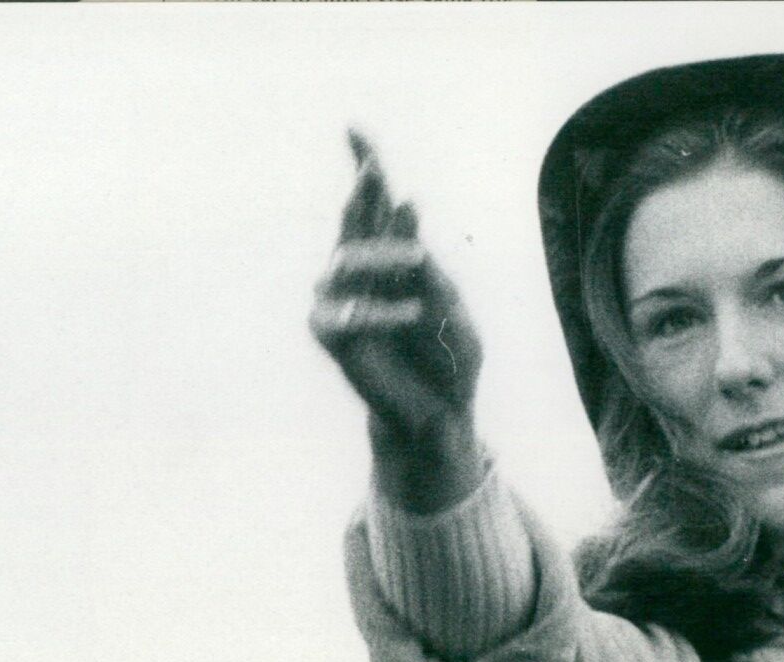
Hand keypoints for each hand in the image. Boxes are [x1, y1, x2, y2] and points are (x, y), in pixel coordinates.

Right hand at [310, 130, 482, 444]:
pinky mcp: (330, 333)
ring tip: (419, 263)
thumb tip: (407, 202)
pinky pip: (345, 310)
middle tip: (379, 172)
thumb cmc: (450, 356)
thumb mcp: (452, 303)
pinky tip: (409, 314)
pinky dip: (379, 308)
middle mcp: (364, 270)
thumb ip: (426, 262)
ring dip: (383, 255)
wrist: (439, 411)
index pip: (374, 202)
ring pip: (345, 257)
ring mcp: (342, 299)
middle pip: (352, 216)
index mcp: (396, 254)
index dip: (363, 162)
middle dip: (362, 191)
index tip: (353, 128)